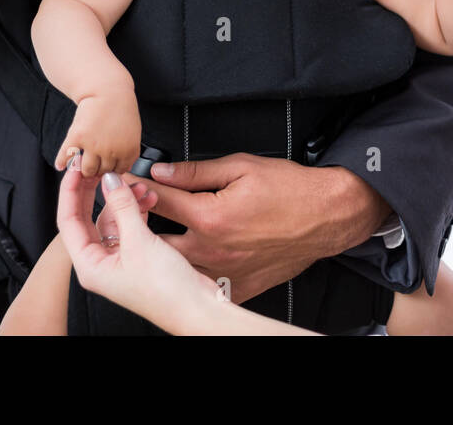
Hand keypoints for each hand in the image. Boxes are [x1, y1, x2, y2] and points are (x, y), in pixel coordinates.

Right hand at [55, 87, 142, 175]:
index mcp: (129, 151)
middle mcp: (112, 151)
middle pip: (102, 171)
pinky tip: (59, 165)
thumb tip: (119, 168)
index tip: (106, 165)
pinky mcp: (77, 138)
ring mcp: (94, 146)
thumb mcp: (133, 132)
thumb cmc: (120, 107)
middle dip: (98, 168)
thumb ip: (126, 151)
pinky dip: (61, 162)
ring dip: (83, 167)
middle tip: (92, 164)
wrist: (107, 89)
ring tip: (80, 163)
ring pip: (87, 169)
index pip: (119, 171)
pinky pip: (67, 156)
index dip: (111, 168)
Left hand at [57, 162, 219, 331]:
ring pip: (113, 220)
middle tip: (100, 168)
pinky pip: (130, 226)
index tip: (76, 170)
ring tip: (140, 187)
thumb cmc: (167, 291)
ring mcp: (120, 260)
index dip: (70, 192)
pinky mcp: (138, 256)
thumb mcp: (140, 242)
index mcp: (90, 266)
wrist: (196, 307)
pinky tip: (148, 199)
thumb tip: (110, 181)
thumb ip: (123, 207)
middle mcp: (101, 264)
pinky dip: (137, 210)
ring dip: (124, 201)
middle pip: (88, 219)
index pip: (68, 221)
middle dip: (96, 193)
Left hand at [143, 154, 377, 303]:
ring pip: (175, 267)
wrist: (327, 217)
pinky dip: (191, 273)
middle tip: (134, 212)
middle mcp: (212, 248)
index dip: (136, 187)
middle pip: (156, 240)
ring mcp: (224, 272)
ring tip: (157, 236)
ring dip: (162, 252)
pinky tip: (190, 261)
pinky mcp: (238, 286)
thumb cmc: (290, 190)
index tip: (125, 182)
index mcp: (210, 216)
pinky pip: (203, 284)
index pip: (158, 199)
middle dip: (140, 224)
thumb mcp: (241, 166)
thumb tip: (162, 171)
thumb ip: (196, 172)